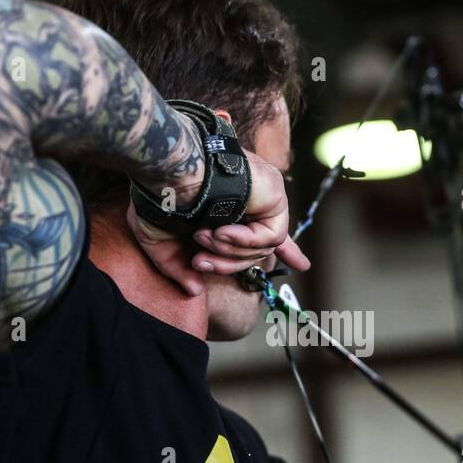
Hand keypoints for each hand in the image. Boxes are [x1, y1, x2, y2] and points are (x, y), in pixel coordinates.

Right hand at [127, 151, 309, 289]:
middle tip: (199, 263)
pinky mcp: (274, 195)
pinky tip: (220, 231)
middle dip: (227, 264)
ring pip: (262, 248)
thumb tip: (195, 290)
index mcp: (233, 208)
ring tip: (202, 237)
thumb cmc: (161, 197)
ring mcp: (265, 197)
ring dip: (228, 252)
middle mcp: (252, 202)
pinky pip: (271, 237)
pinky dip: (244, 242)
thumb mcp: (160, 240)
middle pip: (258, 250)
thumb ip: (175, 266)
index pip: (265, 231)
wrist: (170, 172)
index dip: (285, 250)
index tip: (302, 264)